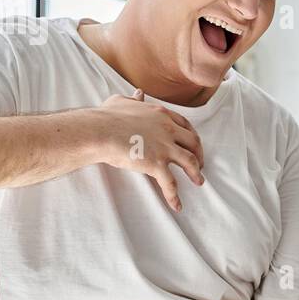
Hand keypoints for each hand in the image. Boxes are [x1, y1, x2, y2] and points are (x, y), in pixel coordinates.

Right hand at [94, 89, 204, 211]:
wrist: (99, 131)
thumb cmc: (105, 117)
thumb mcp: (121, 101)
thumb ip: (134, 99)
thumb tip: (138, 94)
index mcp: (161, 114)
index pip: (185, 125)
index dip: (191, 136)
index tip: (193, 143)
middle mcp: (168, 129)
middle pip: (193, 142)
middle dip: (199, 153)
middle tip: (200, 163)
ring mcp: (164, 147)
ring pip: (190, 161)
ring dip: (197, 173)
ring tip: (199, 182)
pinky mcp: (156, 163)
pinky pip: (170, 183)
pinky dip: (174, 196)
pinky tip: (177, 205)